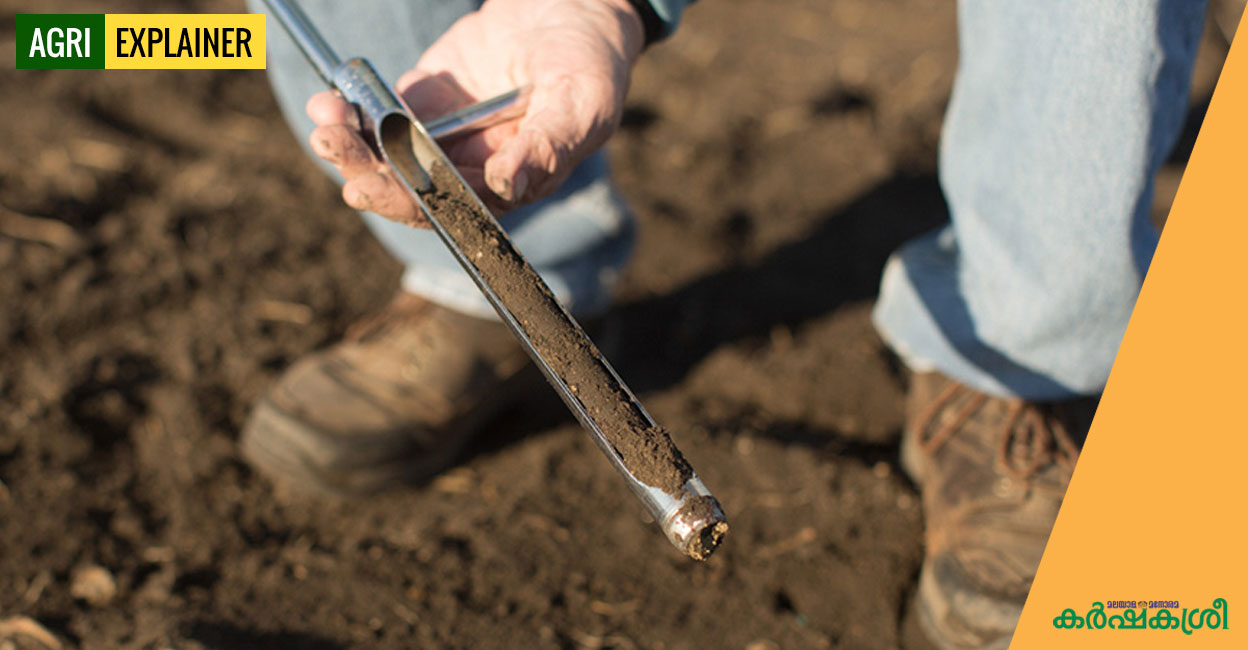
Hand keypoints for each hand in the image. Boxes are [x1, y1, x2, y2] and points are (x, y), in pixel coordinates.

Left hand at [306, 0, 645, 222]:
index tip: (370, 186)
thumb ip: (546, 146)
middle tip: (334, 145)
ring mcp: (445, 136)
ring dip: (351, 144)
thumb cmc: (589, 65)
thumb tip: (506, 187)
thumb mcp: (579, 104)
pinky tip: (333, 98)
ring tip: (327, 119)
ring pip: (388, 156)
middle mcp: (472, 170)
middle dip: (367, 171)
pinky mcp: (425, 101)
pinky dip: (354, 110)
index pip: (453, 209)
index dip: (409, 201)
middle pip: (410, 188)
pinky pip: (381, 115)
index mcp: (510, 185)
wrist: (572, 12)